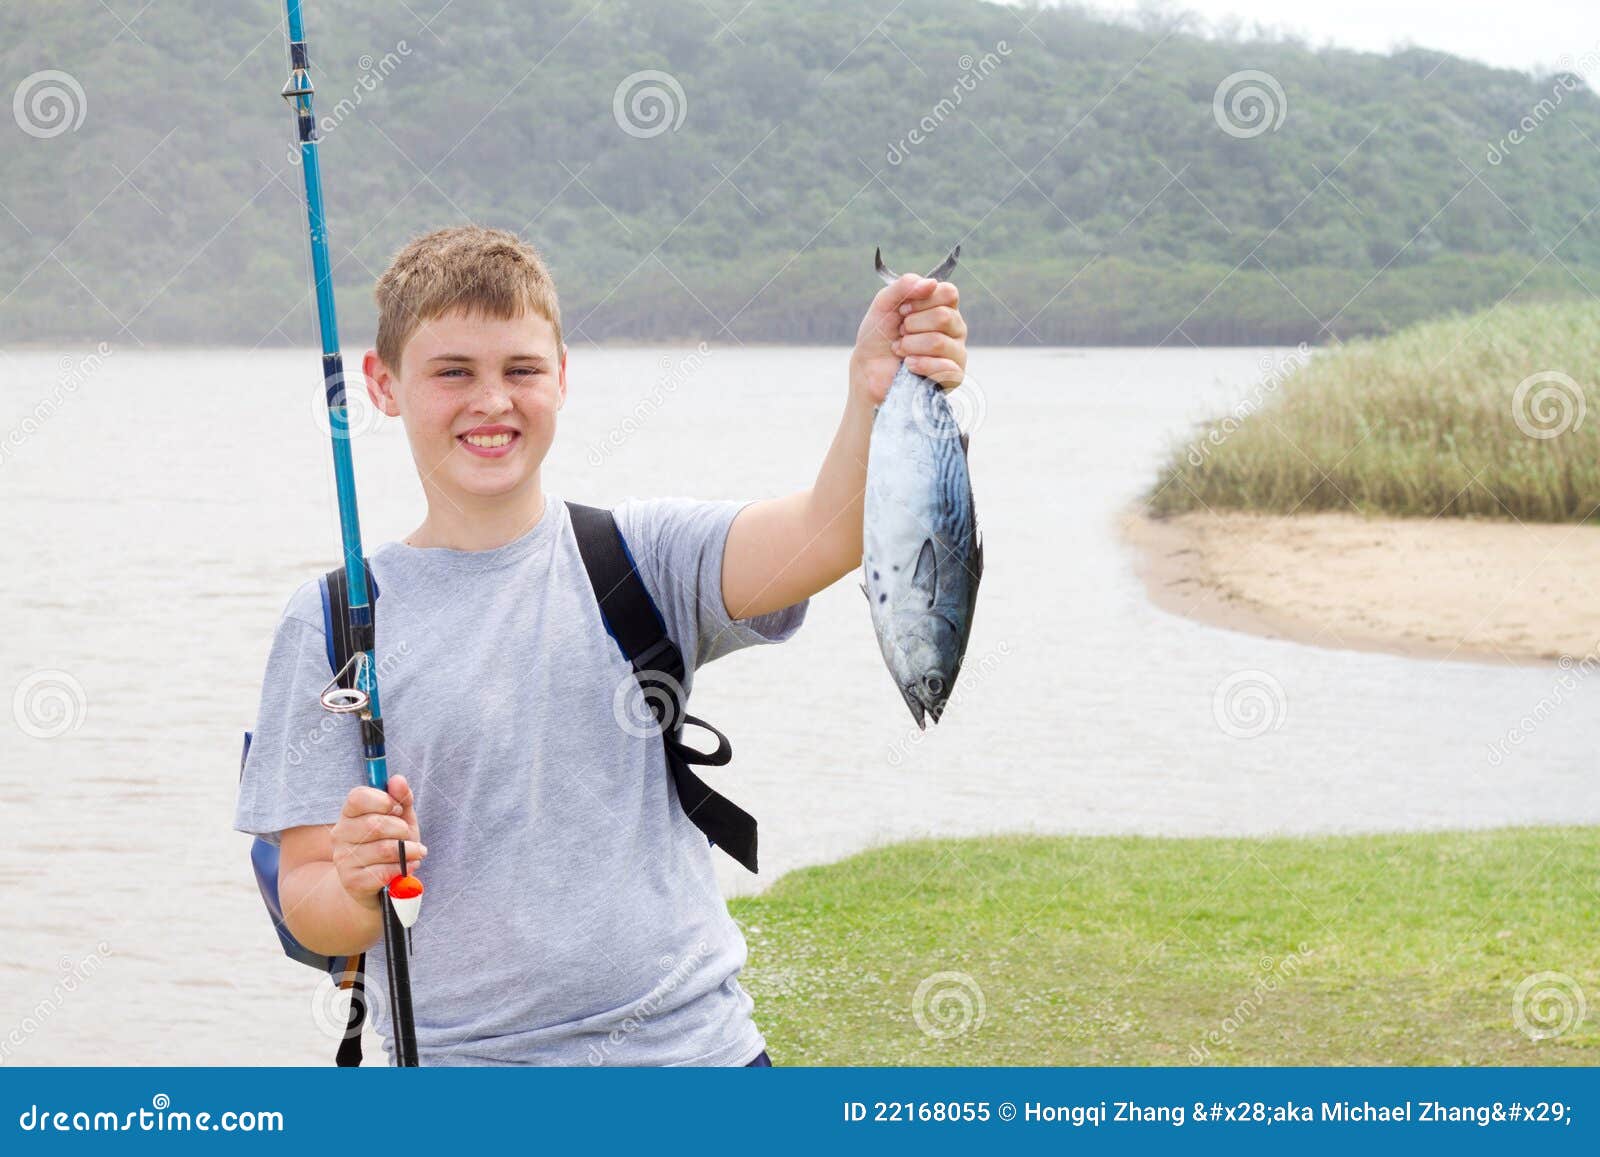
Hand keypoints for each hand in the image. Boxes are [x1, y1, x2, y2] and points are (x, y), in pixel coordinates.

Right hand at [330, 774, 425, 908]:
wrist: (375, 884)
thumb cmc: (390, 843)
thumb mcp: (400, 819)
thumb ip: (401, 799)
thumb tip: (398, 780)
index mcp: (349, 813)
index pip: (357, 797)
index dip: (383, 800)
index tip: (398, 809)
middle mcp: (340, 834)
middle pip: (374, 824)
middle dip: (401, 829)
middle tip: (408, 835)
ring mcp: (343, 858)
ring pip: (383, 849)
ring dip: (408, 850)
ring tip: (416, 851)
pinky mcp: (352, 881)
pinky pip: (383, 872)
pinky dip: (403, 868)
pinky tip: (408, 866)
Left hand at [849, 273, 966, 407]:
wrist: (869, 369)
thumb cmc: (880, 335)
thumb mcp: (884, 304)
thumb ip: (904, 286)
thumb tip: (931, 283)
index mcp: (944, 306)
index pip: (949, 293)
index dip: (921, 301)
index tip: (902, 310)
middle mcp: (955, 327)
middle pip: (943, 317)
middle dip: (912, 325)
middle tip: (901, 333)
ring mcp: (957, 352)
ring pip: (938, 342)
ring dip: (910, 346)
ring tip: (901, 349)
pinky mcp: (953, 376)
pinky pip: (944, 368)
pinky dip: (919, 365)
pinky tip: (909, 365)